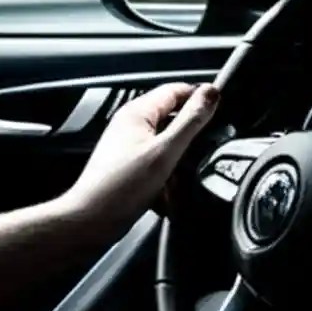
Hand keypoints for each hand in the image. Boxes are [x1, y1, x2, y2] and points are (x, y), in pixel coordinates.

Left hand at [64, 82, 219, 227]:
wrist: (91, 221)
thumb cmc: (121, 187)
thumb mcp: (166, 151)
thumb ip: (192, 121)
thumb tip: (211, 93)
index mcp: (137, 113)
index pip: (176, 89)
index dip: (199, 97)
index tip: (219, 109)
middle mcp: (131, 125)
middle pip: (173, 117)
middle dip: (191, 134)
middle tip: (206, 149)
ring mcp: (129, 146)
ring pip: (168, 143)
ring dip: (180, 159)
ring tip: (182, 177)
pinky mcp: (130, 167)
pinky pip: (159, 163)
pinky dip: (168, 175)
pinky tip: (169, 193)